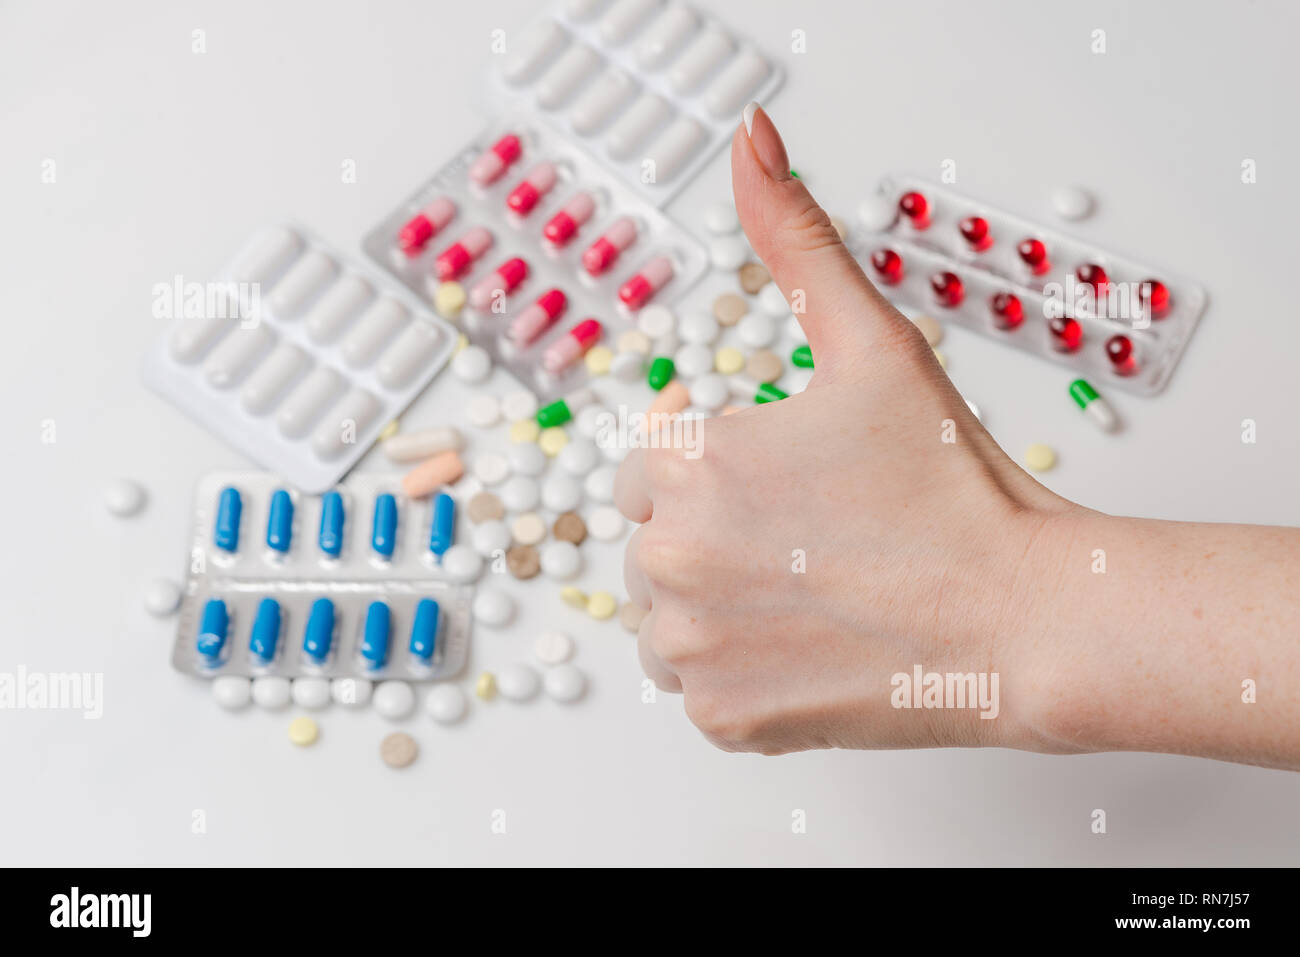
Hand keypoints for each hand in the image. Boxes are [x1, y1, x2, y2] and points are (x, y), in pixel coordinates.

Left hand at [614, 103, 1078, 754]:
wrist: (1024, 618)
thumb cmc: (953, 488)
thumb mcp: (872, 345)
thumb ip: (795, 241)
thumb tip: (753, 141)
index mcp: (685, 463)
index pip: (653, 461)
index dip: (725, 469)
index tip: (792, 487)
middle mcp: (667, 558)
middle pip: (657, 536)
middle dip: (718, 532)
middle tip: (816, 539)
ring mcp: (690, 649)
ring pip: (668, 611)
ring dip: (720, 601)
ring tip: (814, 590)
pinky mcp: (720, 719)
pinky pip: (700, 683)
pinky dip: (742, 668)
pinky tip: (812, 644)